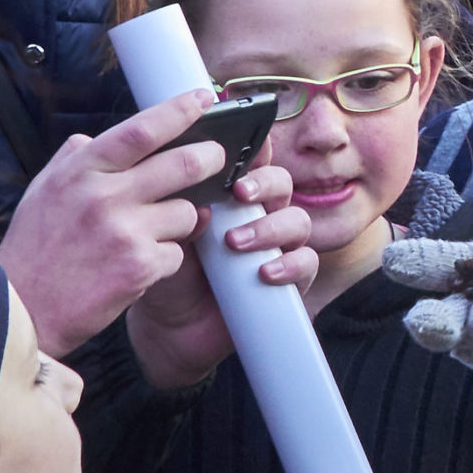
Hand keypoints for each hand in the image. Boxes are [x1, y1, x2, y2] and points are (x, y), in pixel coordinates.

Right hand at [0, 89, 225, 357]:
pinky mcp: (141, 267)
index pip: (142, 129)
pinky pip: (179, 253)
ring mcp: (125, 232)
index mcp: (82, 171)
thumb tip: (95, 137)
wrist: (19, 312)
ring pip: (189, 212)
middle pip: (186, 164)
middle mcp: (104, 196)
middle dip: (212, 159)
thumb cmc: (34, 249)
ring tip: (153, 234)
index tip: (204, 97)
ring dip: (182, 221)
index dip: (180, 110)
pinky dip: (167, 259)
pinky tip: (139, 266)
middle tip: (216, 160)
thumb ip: (73, 160)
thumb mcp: (43, 191)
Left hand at [125, 163, 317, 387]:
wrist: (171, 326)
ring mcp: (279, 245)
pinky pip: (307, 262)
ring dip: (271, 227)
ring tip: (236, 243)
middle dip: (264, 183)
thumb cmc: (169, 268)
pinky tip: (264, 273)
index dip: (257, 147)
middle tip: (239, 193)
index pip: (254, 159)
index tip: (243, 147)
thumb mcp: (166, 233)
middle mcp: (261, 213)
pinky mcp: (290, 277)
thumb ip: (181, 210)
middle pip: (281, 182)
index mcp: (233, 194)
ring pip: (298, 220)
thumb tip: (199, 198)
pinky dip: (290, 265)